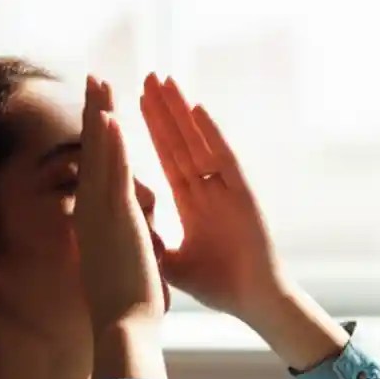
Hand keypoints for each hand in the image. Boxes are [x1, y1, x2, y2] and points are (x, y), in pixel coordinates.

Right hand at [75, 76, 167, 378]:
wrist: (121, 326)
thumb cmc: (122, 306)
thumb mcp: (116, 264)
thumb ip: (114, 244)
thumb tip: (116, 239)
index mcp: (93, 222)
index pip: (93, 170)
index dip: (95, 138)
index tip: (98, 113)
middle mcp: (90, 211)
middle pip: (91, 152)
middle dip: (93, 113)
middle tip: (93, 78)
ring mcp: (100, 212)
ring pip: (99, 154)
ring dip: (99, 114)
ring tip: (98, 80)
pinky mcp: (117, 218)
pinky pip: (114, 171)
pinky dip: (112, 143)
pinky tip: (111, 116)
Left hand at [139, 73, 284, 320]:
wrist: (253, 302)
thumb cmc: (220, 286)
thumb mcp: (174, 263)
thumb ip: (154, 243)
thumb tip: (126, 231)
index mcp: (194, 204)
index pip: (168, 160)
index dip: (152, 133)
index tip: (135, 104)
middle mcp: (210, 190)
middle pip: (182, 142)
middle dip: (165, 112)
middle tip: (148, 76)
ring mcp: (227, 189)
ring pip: (200, 142)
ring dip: (183, 112)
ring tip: (165, 80)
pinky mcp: (243, 194)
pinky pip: (225, 159)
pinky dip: (213, 134)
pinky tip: (198, 110)